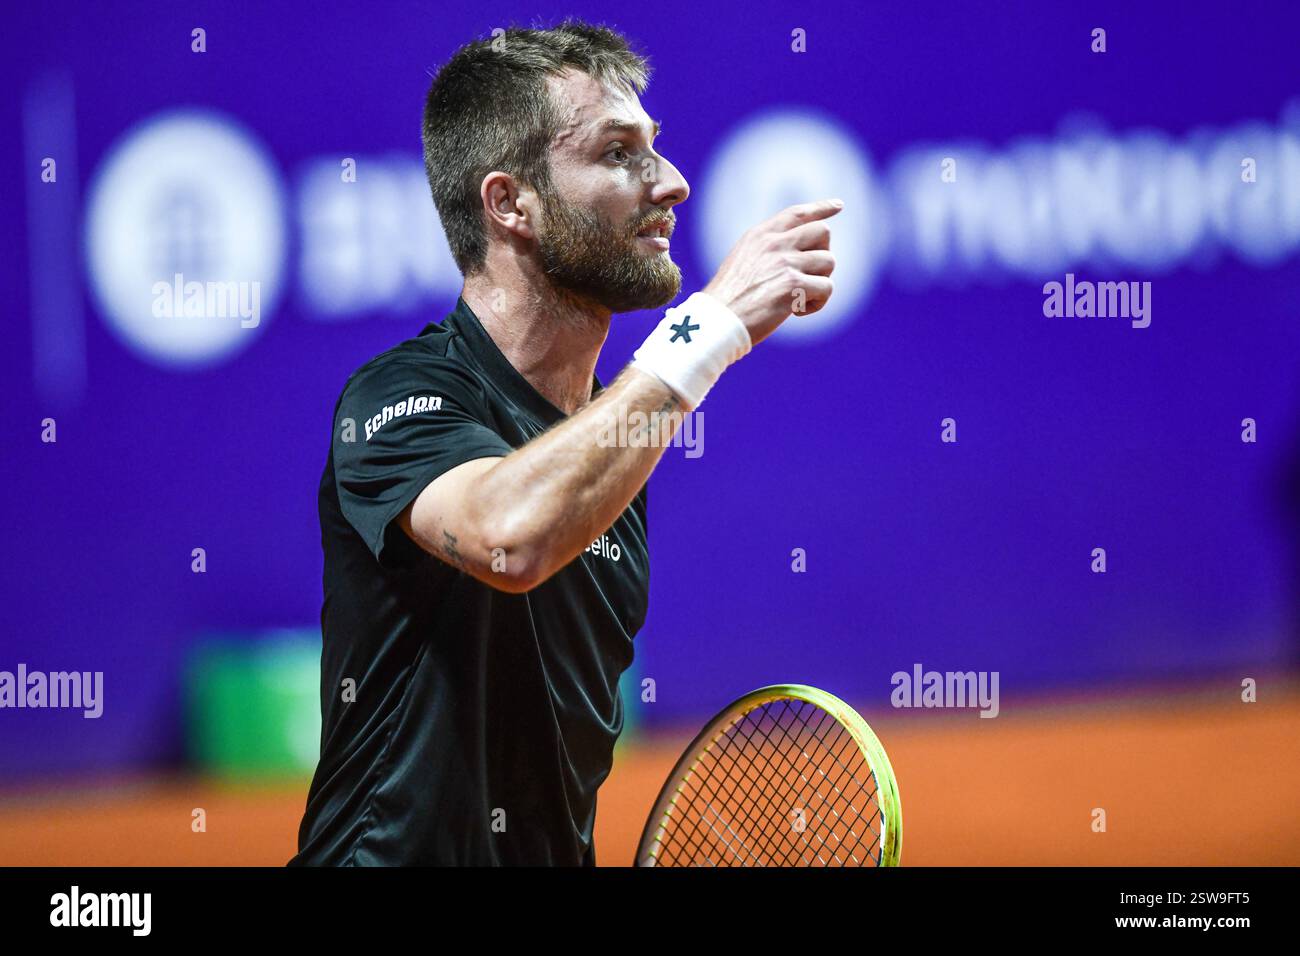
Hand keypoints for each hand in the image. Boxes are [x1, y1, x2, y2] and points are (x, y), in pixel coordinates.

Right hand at [702, 198, 841, 345]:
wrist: (716, 322)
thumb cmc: (726, 301)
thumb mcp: (741, 262)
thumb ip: (767, 251)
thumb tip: (798, 253)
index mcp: (759, 235)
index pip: (797, 213)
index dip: (821, 207)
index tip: (838, 205)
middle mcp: (773, 243)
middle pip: (822, 232)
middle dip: (823, 254)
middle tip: (808, 276)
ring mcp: (784, 261)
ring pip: (829, 261)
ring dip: (820, 282)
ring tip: (798, 298)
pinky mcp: (793, 284)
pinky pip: (826, 288)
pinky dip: (817, 303)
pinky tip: (797, 311)